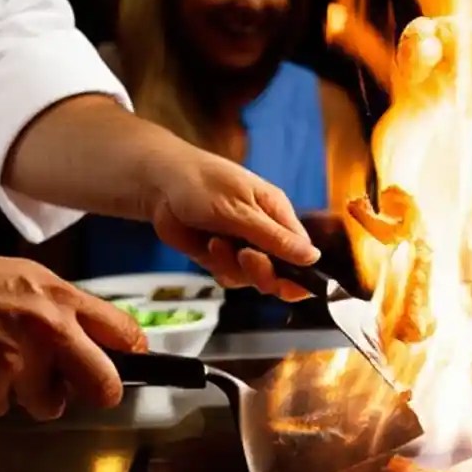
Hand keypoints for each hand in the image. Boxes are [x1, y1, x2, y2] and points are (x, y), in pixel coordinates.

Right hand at [0, 252, 145, 420]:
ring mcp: (13, 364)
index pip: (124, 334)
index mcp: (62, 302)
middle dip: (95, 392)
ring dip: (28, 394)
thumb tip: (115, 340)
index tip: (141, 364)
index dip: (136, 355)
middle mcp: (45, 332)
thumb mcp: (32, 279)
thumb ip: (72, 310)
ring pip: (46, 405)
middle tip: (78, 387)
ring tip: (0, 360)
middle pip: (103, 386)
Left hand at [146, 150, 320, 299]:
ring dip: (234, 266)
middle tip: (246, 258)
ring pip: (253, 278)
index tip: (292, 287)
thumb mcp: (241, 210)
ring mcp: (242, 247)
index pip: (302, 252)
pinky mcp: (219, 258)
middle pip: (280, 271)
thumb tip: (313, 257)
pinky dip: (219, 267)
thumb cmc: (202, 183)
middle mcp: (264, 234)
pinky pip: (230, 277)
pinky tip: (208, 247)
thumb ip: (275, 238)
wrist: (159, 184)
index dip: (301, 274)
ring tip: (217, 242)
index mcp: (278, 215)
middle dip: (263, 272)